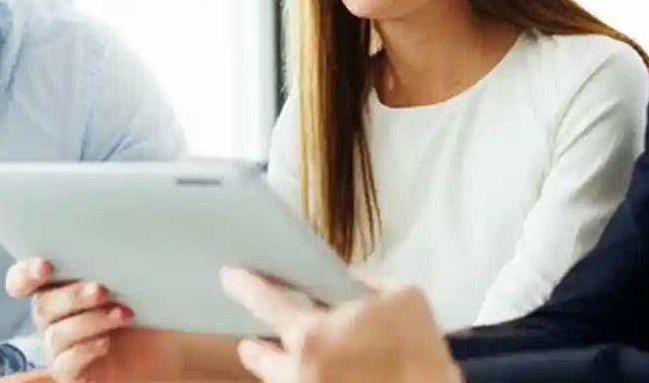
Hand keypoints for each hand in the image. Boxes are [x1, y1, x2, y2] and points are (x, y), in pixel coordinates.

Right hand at [6, 258, 181, 381]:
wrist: (168, 346)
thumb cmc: (149, 304)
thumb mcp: (136, 276)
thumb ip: (116, 258)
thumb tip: (124, 231)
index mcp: (60, 286)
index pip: (23, 280)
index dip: (25, 274)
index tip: (44, 266)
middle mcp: (55, 317)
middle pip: (42, 306)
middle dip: (72, 296)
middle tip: (102, 290)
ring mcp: (62, 346)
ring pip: (56, 335)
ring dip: (89, 322)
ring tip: (123, 314)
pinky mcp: (74, 372)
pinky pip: (65, 365)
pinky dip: (84, 351)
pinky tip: (106, 341)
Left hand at [220, 267, 462, 382]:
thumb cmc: (419, 351)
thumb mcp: (403, 297)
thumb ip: (365, 282)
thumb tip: (342, 281)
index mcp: (312, 335)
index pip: (264, 302)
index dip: (244, 285)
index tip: (229, 276)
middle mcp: (298, 372)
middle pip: (256, 355)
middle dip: (259, 343)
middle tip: (263, 334)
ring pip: (275, 381)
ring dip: (280, 368)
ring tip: (301, 359)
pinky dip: (303, 381)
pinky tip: (328, 374)